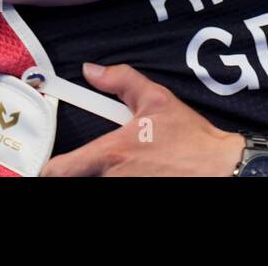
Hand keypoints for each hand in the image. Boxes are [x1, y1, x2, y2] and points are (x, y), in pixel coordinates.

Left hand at [40, 63, 241, 176]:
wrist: (217, 167)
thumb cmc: (189, 137)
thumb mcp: (157, 99)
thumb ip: (121, 80)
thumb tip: (92, 71)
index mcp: (112, 152)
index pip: (61, 170)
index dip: (51, 168)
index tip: (52, 164)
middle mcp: (113, 177)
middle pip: (79, 179)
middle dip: (83, 170)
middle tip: (96, 160)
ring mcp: (126, 189)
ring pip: (97, 183)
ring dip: (103, 175)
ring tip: (123, 164)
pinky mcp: (136, 196)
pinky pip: (116, 189)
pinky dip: (118, 179)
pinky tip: (137, 171)